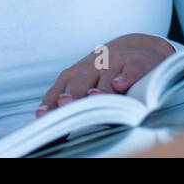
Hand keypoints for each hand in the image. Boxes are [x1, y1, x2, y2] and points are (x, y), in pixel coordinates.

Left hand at [36, 34, 176, 115]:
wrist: (140, 48)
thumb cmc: (109, 75)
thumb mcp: (91, 86)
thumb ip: (78, 106)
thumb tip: (61, 135)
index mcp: (78, 74)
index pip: (62, 88)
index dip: (52, 101)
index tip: (43, 115)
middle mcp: (95, 66)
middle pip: (81, 81)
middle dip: (72, 93)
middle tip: (64, 104)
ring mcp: (117, 61)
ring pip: (106, 75)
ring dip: (100, 87)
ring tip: (94, 98)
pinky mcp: (139, 61)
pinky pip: (132, 69)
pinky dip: (126, 76)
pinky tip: (121, 84)